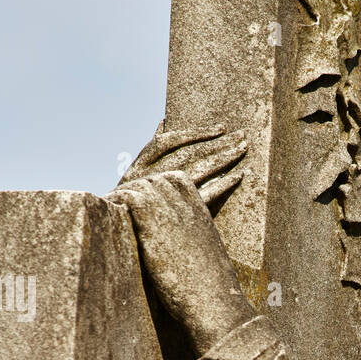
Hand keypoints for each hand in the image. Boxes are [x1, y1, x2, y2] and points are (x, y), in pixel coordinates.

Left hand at [109, 172, 254, 352]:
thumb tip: (181, 262)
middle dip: (135, 189)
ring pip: (141, 186)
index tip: (142, 199)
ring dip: (122, 196)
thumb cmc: (212, 298)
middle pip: (156, 180)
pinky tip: (109, 216)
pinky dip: (117, 202)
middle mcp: (188, 210)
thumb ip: (191, 251)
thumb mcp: (206, 265)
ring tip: (110, 210)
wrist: (216, 306)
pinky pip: (130, 197)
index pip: (178, 180)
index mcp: (202, 217)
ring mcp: (173, 216)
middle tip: (119, 205)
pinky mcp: (156, 227)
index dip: (157, 185)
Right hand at [119, 122, 247, 209]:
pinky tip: (239, 175)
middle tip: (242, 134)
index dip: (196, 133)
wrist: (117, 237)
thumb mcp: (134, 175)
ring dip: (223, 158)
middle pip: (190, 153)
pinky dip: (223, 184)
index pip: (170, 141)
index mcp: (140, 165)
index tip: (221, 127)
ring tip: (243, 149)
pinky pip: (205, 196)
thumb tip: (163, 123)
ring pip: (199, 170)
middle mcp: (151, 176)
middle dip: (218, 142)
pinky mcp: (177, 214)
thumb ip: (151, 150)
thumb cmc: (128, 204)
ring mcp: (164, 195)